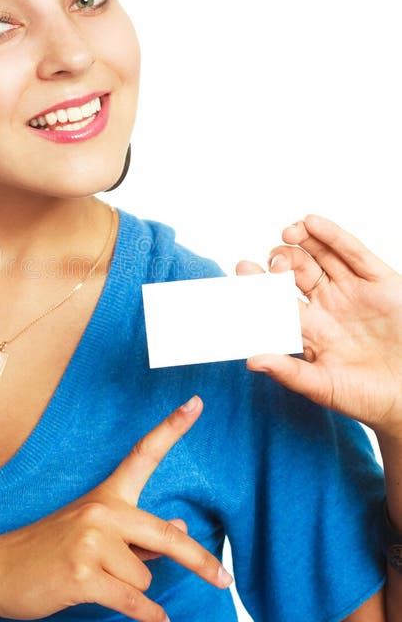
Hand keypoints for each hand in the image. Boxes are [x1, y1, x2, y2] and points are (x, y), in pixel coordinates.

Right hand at [0, 396, 231, 621]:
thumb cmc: (48, 550)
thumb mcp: (92, 533)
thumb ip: (139, 531)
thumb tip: (182, 527)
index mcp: (106, 495)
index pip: (144, 454)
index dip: (172, 427)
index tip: (197, 403)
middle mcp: (101, 511)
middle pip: (166, 535)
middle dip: (199, 563)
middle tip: (224, 580)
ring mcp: (90, 542)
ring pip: (144, 576)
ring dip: (133, 589)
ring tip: (98, 584)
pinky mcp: (81, 575)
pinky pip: (133, 599)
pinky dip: (148, 615)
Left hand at [236, 215, 401, 434]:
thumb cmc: (366, 397)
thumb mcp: (323, 387)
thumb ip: (288, 372)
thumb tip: (250, 361)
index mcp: (309, 329)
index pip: (277, 300)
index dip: (260, 285)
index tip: (243, 271)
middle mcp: (327, 305)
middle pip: (296, 274)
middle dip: (281, 262)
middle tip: (272, 259)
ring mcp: (351, 291)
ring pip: (322, 257)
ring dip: (302, 242)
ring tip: (287, 232)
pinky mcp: (378, 282)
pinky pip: (353, 254)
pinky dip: (333, 237)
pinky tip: (313, 223)